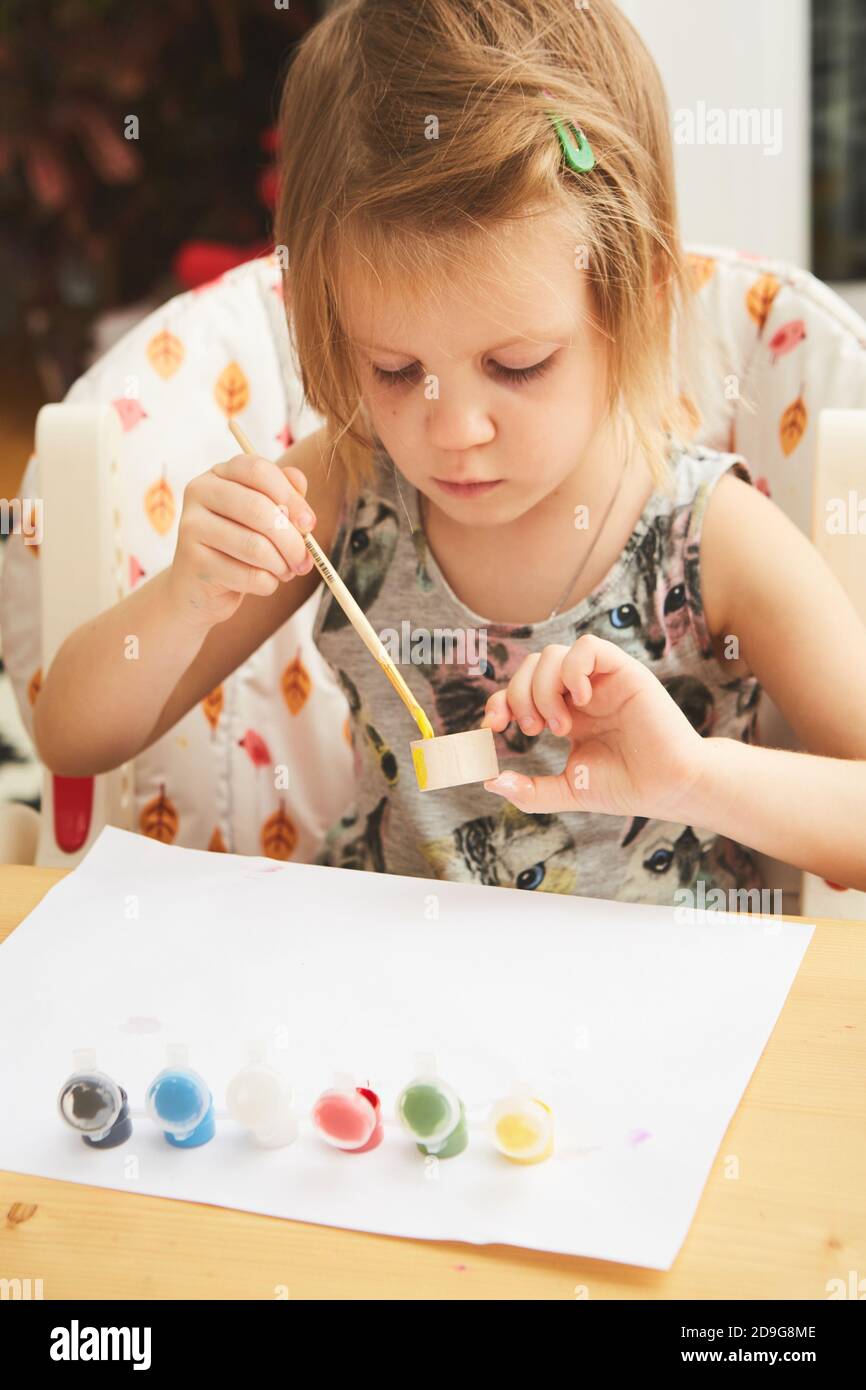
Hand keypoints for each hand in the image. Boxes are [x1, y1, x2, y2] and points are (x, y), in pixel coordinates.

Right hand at [167, 450, 315, 629]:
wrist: (200, 586)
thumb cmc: (239, 545)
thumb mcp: (263, 515)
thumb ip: (284, 495)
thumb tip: (300, 482)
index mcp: (218, 474)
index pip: (258, 471)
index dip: (291, 497)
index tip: (309, 524)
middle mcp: (199, 493)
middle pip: (259, 509)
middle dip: (292, 540)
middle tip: (305, 560)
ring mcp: (191, 527)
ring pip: (256, 547)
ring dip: (282, 565)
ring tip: (286, 572)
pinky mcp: (194, 562)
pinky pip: (249, 576)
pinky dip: (268, 584)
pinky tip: (265, 583)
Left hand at [480, 634, 706, 819]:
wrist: (669, 787)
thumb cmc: (627, 787)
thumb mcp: (567, 791)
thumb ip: (530, 790)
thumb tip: (489, 782)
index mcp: (566, 713)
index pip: (520, 690)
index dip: (499, 702)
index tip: (492, 728)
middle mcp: (581, 692)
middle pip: (531, 666)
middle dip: (517, 696)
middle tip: (531, 729)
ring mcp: (601, 680)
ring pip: (553, 654)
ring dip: (543, 689)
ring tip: (559, 727)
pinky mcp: (624, 671)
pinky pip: (588, 647)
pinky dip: (573, 670)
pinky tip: (580, 701)